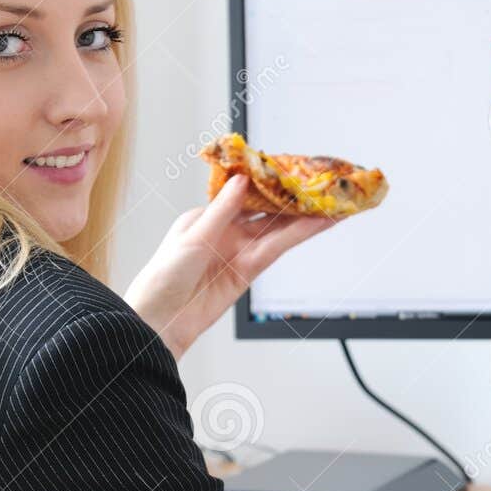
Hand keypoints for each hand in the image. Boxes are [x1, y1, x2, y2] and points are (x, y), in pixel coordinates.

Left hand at [124, 174, 336, 361]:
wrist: (158, 322)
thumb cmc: (162, 277)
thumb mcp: (192, 236)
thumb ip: (222, 210)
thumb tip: (243, 181)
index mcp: (206, 216)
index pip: (244, 192)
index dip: (269, 181)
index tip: (291, 169)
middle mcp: (224, 231)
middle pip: (265, 210)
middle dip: (293, 198)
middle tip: (322, 187)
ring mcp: (237, 252)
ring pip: (276, 229)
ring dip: (304, 217)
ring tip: (331, 205)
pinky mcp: (247, 273)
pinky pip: (275, 250)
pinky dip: (296, 237)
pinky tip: (315, 225)